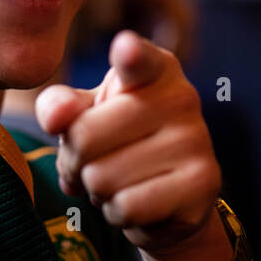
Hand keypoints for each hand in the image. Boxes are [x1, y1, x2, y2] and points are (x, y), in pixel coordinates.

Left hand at [35, 31, 233, 260]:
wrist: (167, 197)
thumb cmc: (116, 144)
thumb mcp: (84, 116)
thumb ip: (61, 107)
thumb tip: (56, 116)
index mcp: (154, 69)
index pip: (138, 60)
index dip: (129, 54)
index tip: (124, 48)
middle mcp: (182, 97)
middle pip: (85, 135)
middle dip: (74, 160)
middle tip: (93, 162)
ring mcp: (197, 140)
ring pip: (102, 177)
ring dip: (97, 190)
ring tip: (118, 181)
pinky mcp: (203, 183)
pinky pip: (127, 207)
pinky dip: (117, 213)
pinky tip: (137, 202)